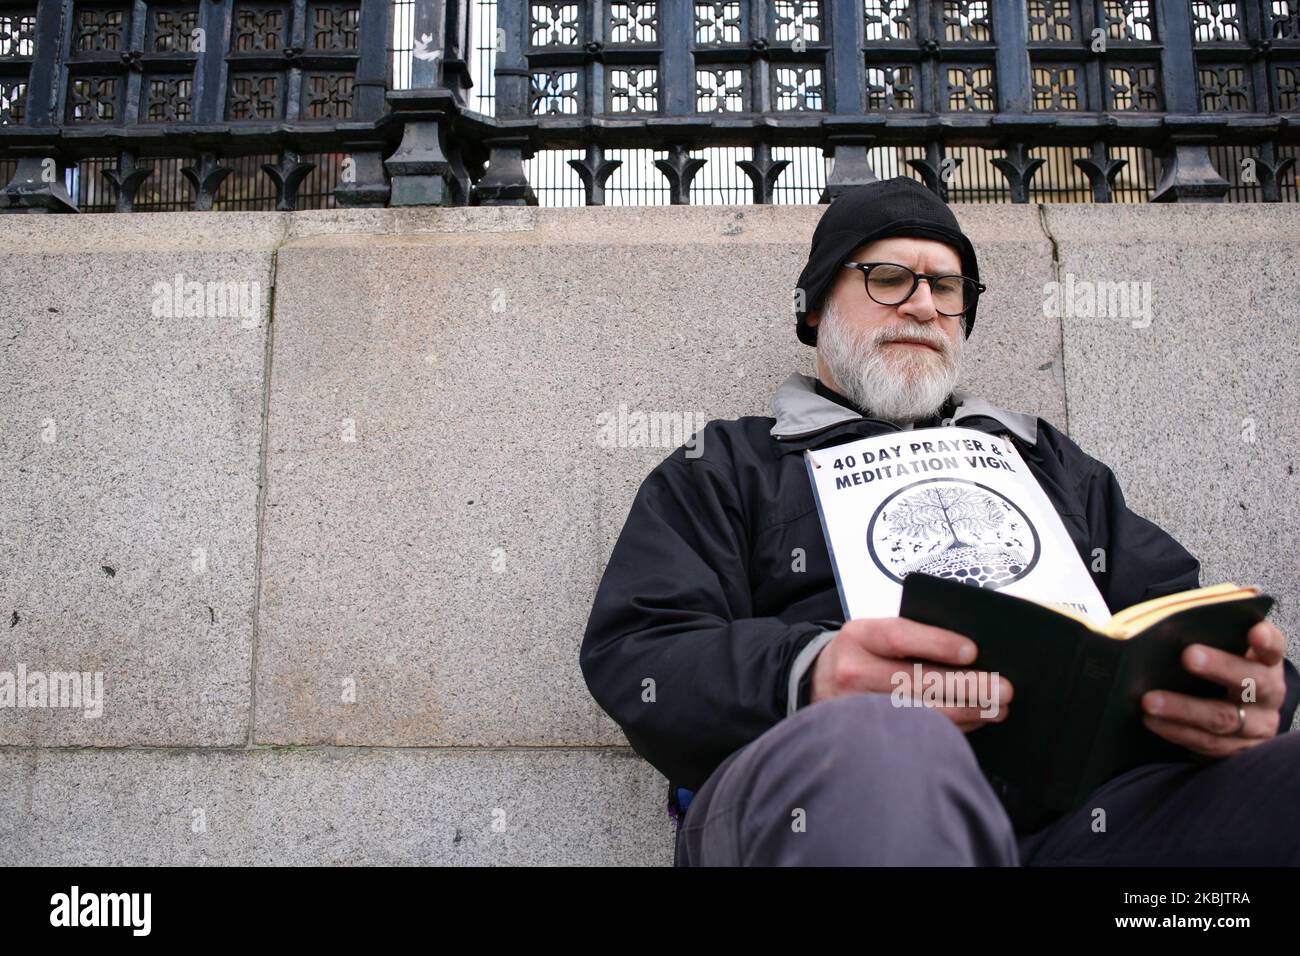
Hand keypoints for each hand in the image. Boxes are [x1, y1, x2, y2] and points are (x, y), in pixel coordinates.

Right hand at [810, 617, 1012, 732]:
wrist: (817, 681)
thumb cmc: (862, 652)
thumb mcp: (875, 631)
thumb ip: (914, 635)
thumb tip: (974, 651)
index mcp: (859, 636)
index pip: (898, 638)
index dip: (937, 644)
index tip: (973, 651)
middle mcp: (852, 672)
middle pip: (916, 682)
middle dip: (967, 687)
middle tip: (1004, 689)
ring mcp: (857, 708)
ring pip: (920, 713)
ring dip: (967, 712)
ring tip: (999, 707)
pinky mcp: (867, 732)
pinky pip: (917, 732)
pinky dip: (953, 727)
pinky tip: (975, 721)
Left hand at [1141, 620, 1288, 758]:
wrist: (1236, 711)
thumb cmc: (1220, 668)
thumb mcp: (1225, 652)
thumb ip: (1211, 637)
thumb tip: (1173, 622)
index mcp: (1267, 663)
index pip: (1273, 648)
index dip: (1266, 641)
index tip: (1254, 631)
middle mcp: (1268, 694)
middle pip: (1250, 682)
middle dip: (1220, 667)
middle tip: (1189, 656)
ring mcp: (1257, 726)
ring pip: (1223, 719)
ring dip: (1184, 709)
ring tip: (1150, 701)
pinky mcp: (1239, 750)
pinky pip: (1208, 743)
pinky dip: (1176, 731)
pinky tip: (1151, 721)